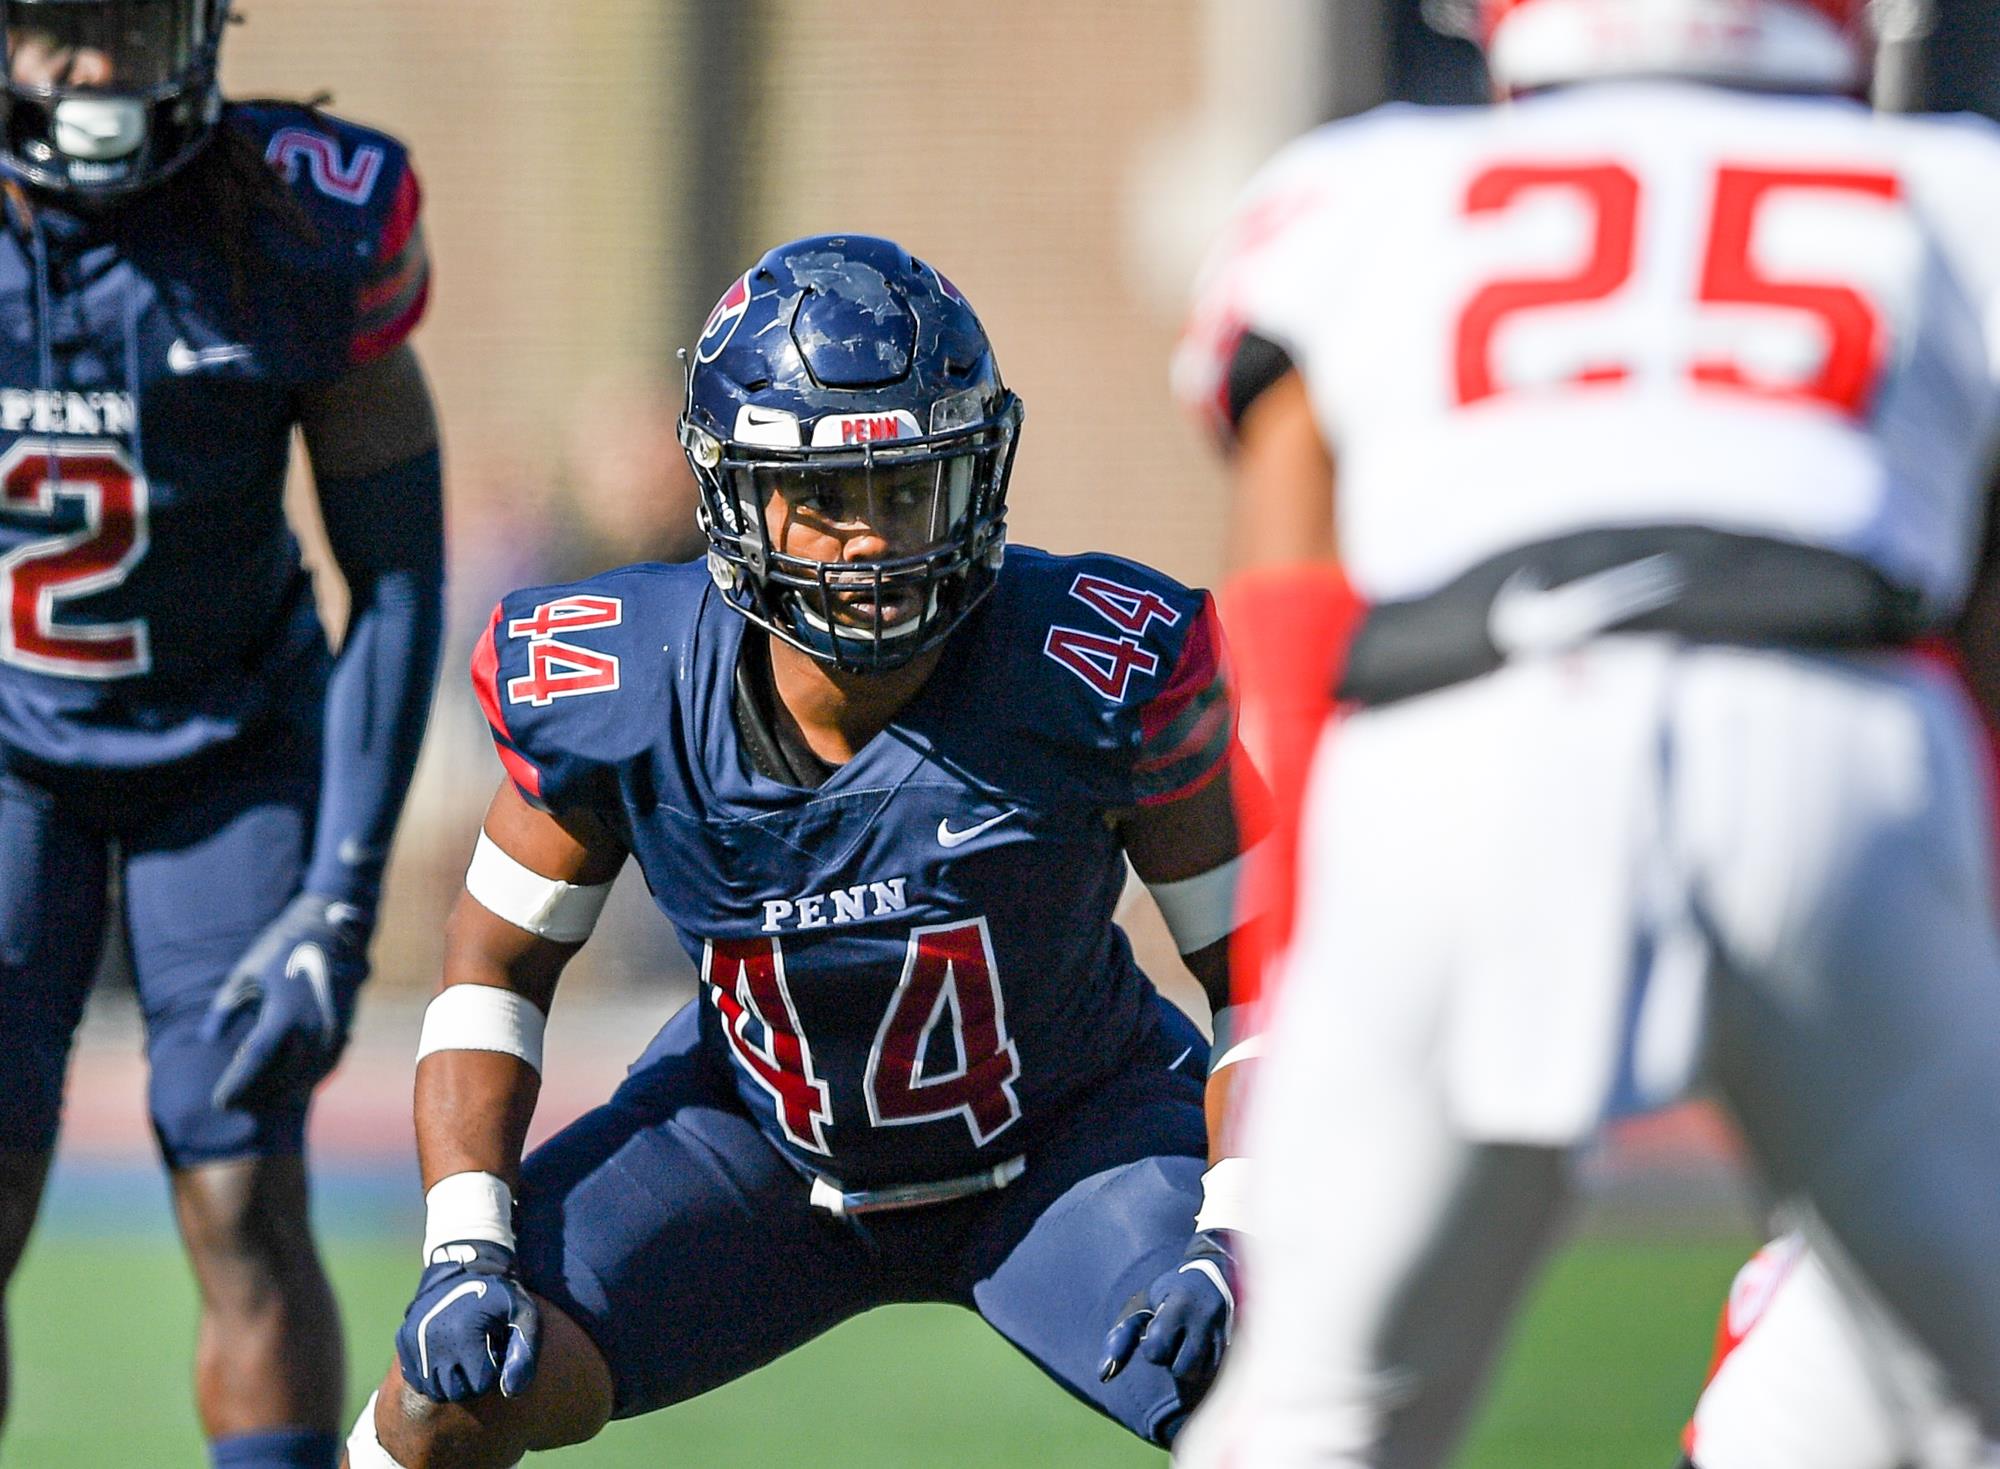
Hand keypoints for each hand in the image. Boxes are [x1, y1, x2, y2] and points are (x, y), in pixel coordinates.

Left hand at [202, 892, 368, 1110]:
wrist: (332, 932)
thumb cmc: (281, 950)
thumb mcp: (245, 973)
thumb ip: (224, 1008)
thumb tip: (207, 1039)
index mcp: (285, 1011)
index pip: (255, 1059)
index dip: (236, 1084)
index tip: (218, 1103)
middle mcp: (312, 1026)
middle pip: (281, 1076)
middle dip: (256, 1095)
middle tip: (234, 1106)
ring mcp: (332, 1031)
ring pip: (305, 1077)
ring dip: (280, 1094)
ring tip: (257, 1103)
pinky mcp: (344, 1031)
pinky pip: (324, 1069)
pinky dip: (304, 1083)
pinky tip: (288, 1089)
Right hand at [395, 1240, 541, 1402]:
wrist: (464, 1266)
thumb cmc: (499, 1294)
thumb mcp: (523, 1315)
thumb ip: (524, 1353)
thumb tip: (511, 1392)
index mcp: (464, 1336)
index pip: (479, 1385)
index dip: (492, 1371)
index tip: (495, 1350)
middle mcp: (433, 1342)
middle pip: (454, 1391)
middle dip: (471, 1381)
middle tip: (479, 1355)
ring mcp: (414, 1342)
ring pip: (433, 1389)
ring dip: (450, 1381)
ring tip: (463, 1355)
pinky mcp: (403, 1340)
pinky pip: (416, 1378)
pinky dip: (431, 1374)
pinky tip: (446, 1355)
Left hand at [1099, 1229, 1237, 1391]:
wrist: (1214, 1275)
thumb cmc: (1169, 1293)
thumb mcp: (1143, 1305)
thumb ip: (1122, 1338)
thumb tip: (1103, 1376)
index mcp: (1179, 1305)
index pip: (1158, 1348)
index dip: (1152, 1347)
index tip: (1156, 1329)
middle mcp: (1205, 1320)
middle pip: (1182, 1370)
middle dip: (1172, 1362)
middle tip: (1174, 1341)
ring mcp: (1223, 1333)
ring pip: (1201, 1376)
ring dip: (1189, 1367)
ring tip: (1186, 1345)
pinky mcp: (1235, 1344)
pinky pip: (1216, 1374)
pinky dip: (1204, 1368)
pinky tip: (1199, 1349)